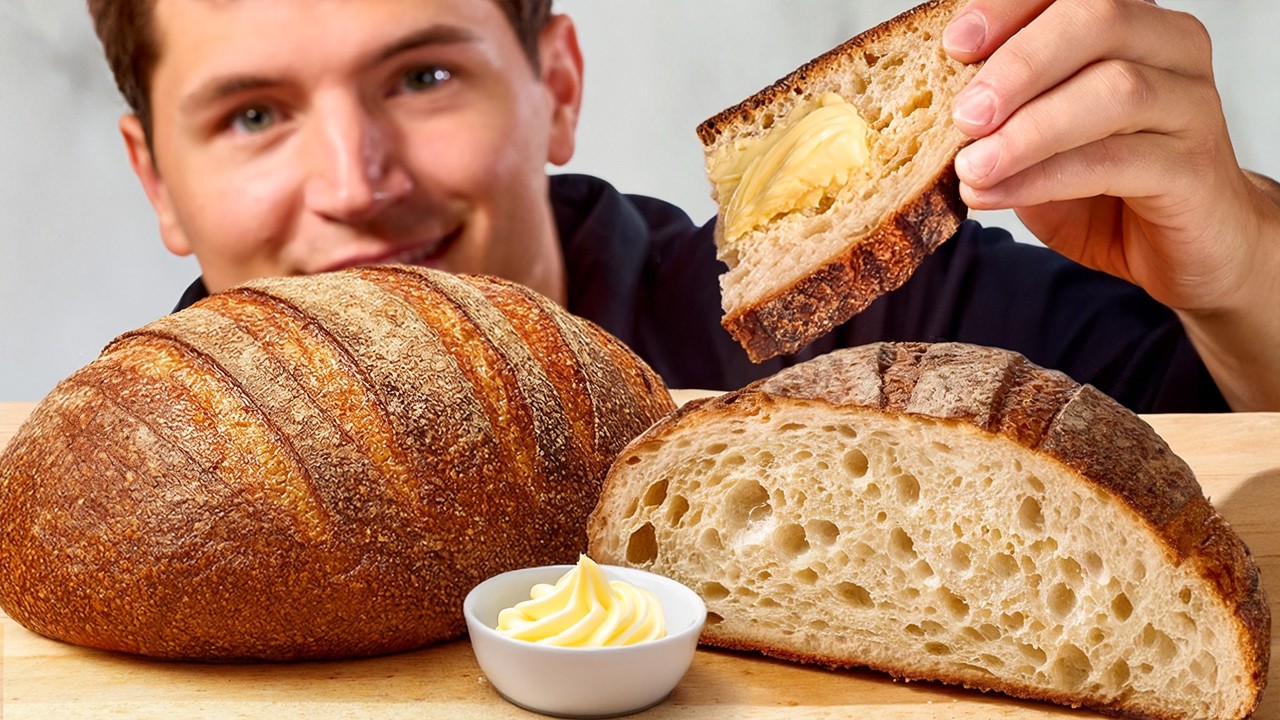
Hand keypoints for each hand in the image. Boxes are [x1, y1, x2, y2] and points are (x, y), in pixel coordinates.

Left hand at [943, 0, 1279, 409]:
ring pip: (1114, 89)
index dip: (1008, 7)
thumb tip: (928, 107)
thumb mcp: (1038, 142)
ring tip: (971, 166)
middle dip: (1018, 64)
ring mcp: (1190, 105)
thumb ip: (999, 115)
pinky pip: (1117, 159)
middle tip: (963, 114)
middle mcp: (1170, 48)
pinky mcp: (1194, 168)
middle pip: (1098, 19)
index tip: (953, 45)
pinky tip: (997, 193)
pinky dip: (1046, 176)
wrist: (1187, 249)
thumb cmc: (1107, 185)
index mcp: (1130, 25)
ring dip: (1028, 129)